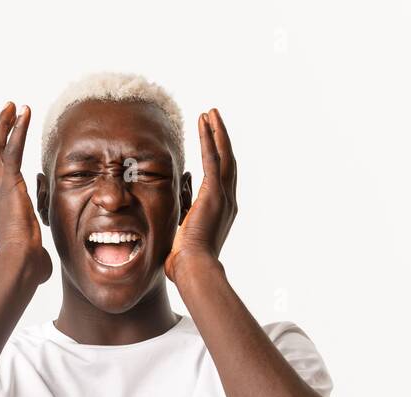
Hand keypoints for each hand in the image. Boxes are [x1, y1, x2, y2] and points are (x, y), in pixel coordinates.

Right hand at [0, 102, 51, 283]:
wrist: (19, 265)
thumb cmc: (27, 266)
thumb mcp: (32, 252)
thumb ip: (35, 250)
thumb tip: (43, 264)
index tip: (7, 142)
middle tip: (7, 112)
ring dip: (5, 124)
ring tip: (14, 105)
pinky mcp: (10, 184)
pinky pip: (12, 149)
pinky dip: (16, 129)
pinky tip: (23, 112)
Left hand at [165, 108, 237, 283]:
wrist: (194, 269)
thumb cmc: (185, 260)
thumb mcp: (182, 227)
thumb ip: (184, 206)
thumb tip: (182, 183)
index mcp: (221, 211)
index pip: (220, 177)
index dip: (217, 156)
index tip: (210, 140)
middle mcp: (228, 201)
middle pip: (227, 161)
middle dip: (220, 138)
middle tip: (213, 118)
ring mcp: (224, 196)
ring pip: (223, 155)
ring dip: (217, 132)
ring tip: (211, 113)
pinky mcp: (215, 194)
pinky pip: (213, 159)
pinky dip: (210, 138)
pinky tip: (205, 121)